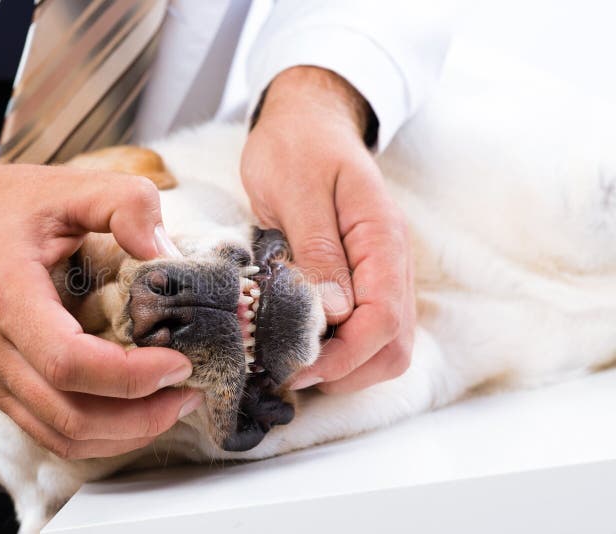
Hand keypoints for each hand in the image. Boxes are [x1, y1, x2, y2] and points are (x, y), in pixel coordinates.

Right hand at [0, 143, 202, 458]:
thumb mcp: (66, 187)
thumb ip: (124, 203)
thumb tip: (164, 251)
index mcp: (4, 297)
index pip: (69, 363)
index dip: (131, 376)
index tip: (180, 363)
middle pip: (69, 417)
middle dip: (141, 418)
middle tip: (189, 393)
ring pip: (59, 436)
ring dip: (123, 433)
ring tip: (171, 406)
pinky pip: (47, 429)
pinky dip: (97, 431)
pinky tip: (133, 407)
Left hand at [241, 66, 414, 393]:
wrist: (306, 121)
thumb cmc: (297, 147)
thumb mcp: (297, 190)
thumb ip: (317, 249)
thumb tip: (333, 313)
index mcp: (381, 239)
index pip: (383, 319)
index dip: (343, 355)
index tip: (296, 366)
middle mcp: (390, 263)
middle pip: (393, 346)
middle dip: (347, 371)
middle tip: (292, 373)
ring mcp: (378, 273)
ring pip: (384, 346)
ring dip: (344, 368)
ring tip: (293, 365)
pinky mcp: (360, 279)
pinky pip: (364, 330)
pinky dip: (338, 352)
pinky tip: (301, 347)